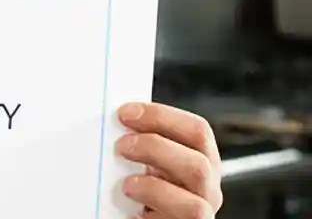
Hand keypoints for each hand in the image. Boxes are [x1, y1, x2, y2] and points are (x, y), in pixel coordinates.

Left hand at [117, 102, 223, 218]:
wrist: (134, 214)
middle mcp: (206, 189)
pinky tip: (133, 206)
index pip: (197, 132)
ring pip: (194, 203)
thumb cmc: (140, 192)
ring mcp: (199, 215)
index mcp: (200, 161)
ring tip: (127, 184)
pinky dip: (154, 211)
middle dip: (156, 148)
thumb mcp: (145, 162)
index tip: (126, 113)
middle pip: (199, 164)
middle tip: (121, 145)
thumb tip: (115, 122)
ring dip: (154, 187)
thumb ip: (141, 145)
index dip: (162, 117)